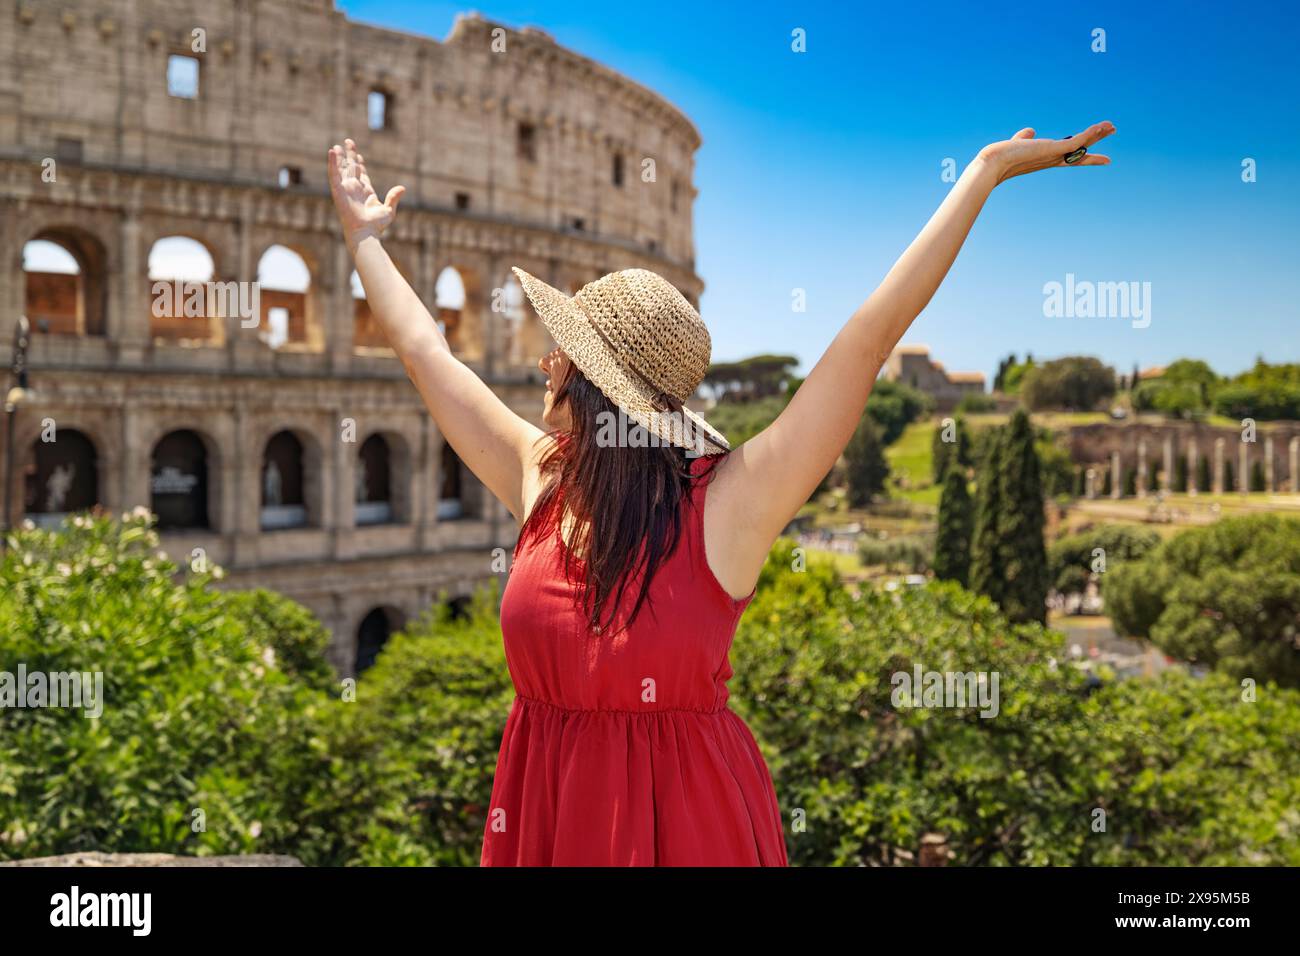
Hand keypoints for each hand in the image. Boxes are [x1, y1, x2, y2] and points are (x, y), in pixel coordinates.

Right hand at [327, 138, 405, 244]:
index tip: (359, 155)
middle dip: (349, 155)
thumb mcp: (389, 210)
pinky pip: (334, 174)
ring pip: (342, 169)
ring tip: (337, 146)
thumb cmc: (376, 225)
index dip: (360, 164)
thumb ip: (394, 197)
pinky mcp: (338, 190)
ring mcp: (346, 189)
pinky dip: (332, 163)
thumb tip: (402, 188)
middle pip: (351, 168)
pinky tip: (331, 152)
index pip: (361, 174)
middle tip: (348, 142)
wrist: (365, 232)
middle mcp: (355, 189)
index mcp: (366, 192)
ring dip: (339, 157)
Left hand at [977, 121, 1115, 184]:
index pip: (1068, 155)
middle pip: (1079, 150)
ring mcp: (1054, 155)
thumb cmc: (1001, 156)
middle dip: (1095, 141)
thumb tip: (1029, 131)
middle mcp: (1052, 159)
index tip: (1096, 156)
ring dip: (1097, 134)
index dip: (1082, 154)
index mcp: (1045, 158)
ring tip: (1112, 126)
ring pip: (1081, 144)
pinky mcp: (1054, 149)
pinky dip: (1090, 133)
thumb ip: (1024, 138)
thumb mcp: (1017, 143)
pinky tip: (1102, 126)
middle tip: (1111, 132)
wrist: (993, 163)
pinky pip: (1077, 141)